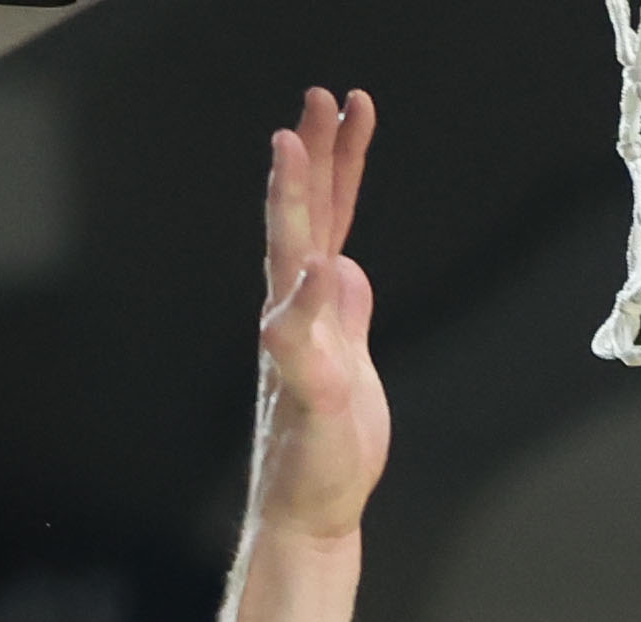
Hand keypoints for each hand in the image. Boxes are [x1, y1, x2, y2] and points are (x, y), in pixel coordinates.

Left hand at [253, 87, 385, 541]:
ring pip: (325, 237)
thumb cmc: (310, 463)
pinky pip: (341, 282)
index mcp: (293, 313)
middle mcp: (299, 307)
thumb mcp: (316, 401)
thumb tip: (328, 272)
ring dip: (335, 184)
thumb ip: (312, 339)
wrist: (310, 504)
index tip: (300, 129)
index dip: (298, 182)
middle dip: (322, 155)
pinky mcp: (337, 349)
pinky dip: (344, 249)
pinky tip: (348, 251)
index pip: (294, 231)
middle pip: (310, 215)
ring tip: (347, 130)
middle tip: (332, 98)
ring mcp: (318, 324)